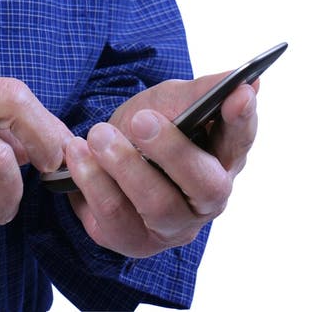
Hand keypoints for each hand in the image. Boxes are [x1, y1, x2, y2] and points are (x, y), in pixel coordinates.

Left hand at [64, 73, 257, 256]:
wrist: (100, 153)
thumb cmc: (146, 126)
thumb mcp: (169, 101)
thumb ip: (201, 93)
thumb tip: (245, 82)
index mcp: (222, 158)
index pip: (241, 140)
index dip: (242, 120)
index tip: (239, 94)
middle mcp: (206, 200)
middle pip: (206, 184)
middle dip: (172, 150)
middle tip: (141, 120)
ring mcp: (172, 225)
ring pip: (158, 204)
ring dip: (125, 165)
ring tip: (98, 135)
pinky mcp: (133, 239)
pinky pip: (115, 216)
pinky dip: (93, 181)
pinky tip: (77, 153)